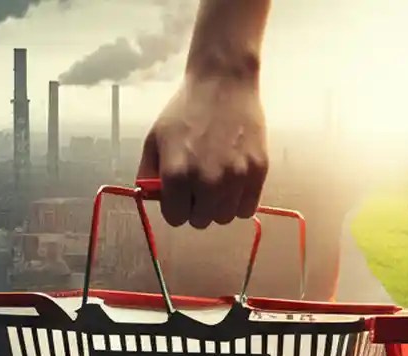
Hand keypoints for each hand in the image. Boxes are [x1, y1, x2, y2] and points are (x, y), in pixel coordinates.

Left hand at [137, 74, 268, 228]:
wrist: (223, 83)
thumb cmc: (185, 110)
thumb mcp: (154, 139)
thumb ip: (149, 175)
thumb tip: (154, 200)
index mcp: (177, 174)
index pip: (176, 217)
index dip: (176, 207)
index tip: (180, 195)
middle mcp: (207, 181)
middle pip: (201, 221)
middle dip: (197, 208)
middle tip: (199, 188)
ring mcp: (236, 178)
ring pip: (225, 217)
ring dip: (219, 207)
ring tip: (218, 185)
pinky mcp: (258, 172)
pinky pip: (248, 208)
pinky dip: (240, 202)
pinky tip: (234, 183)